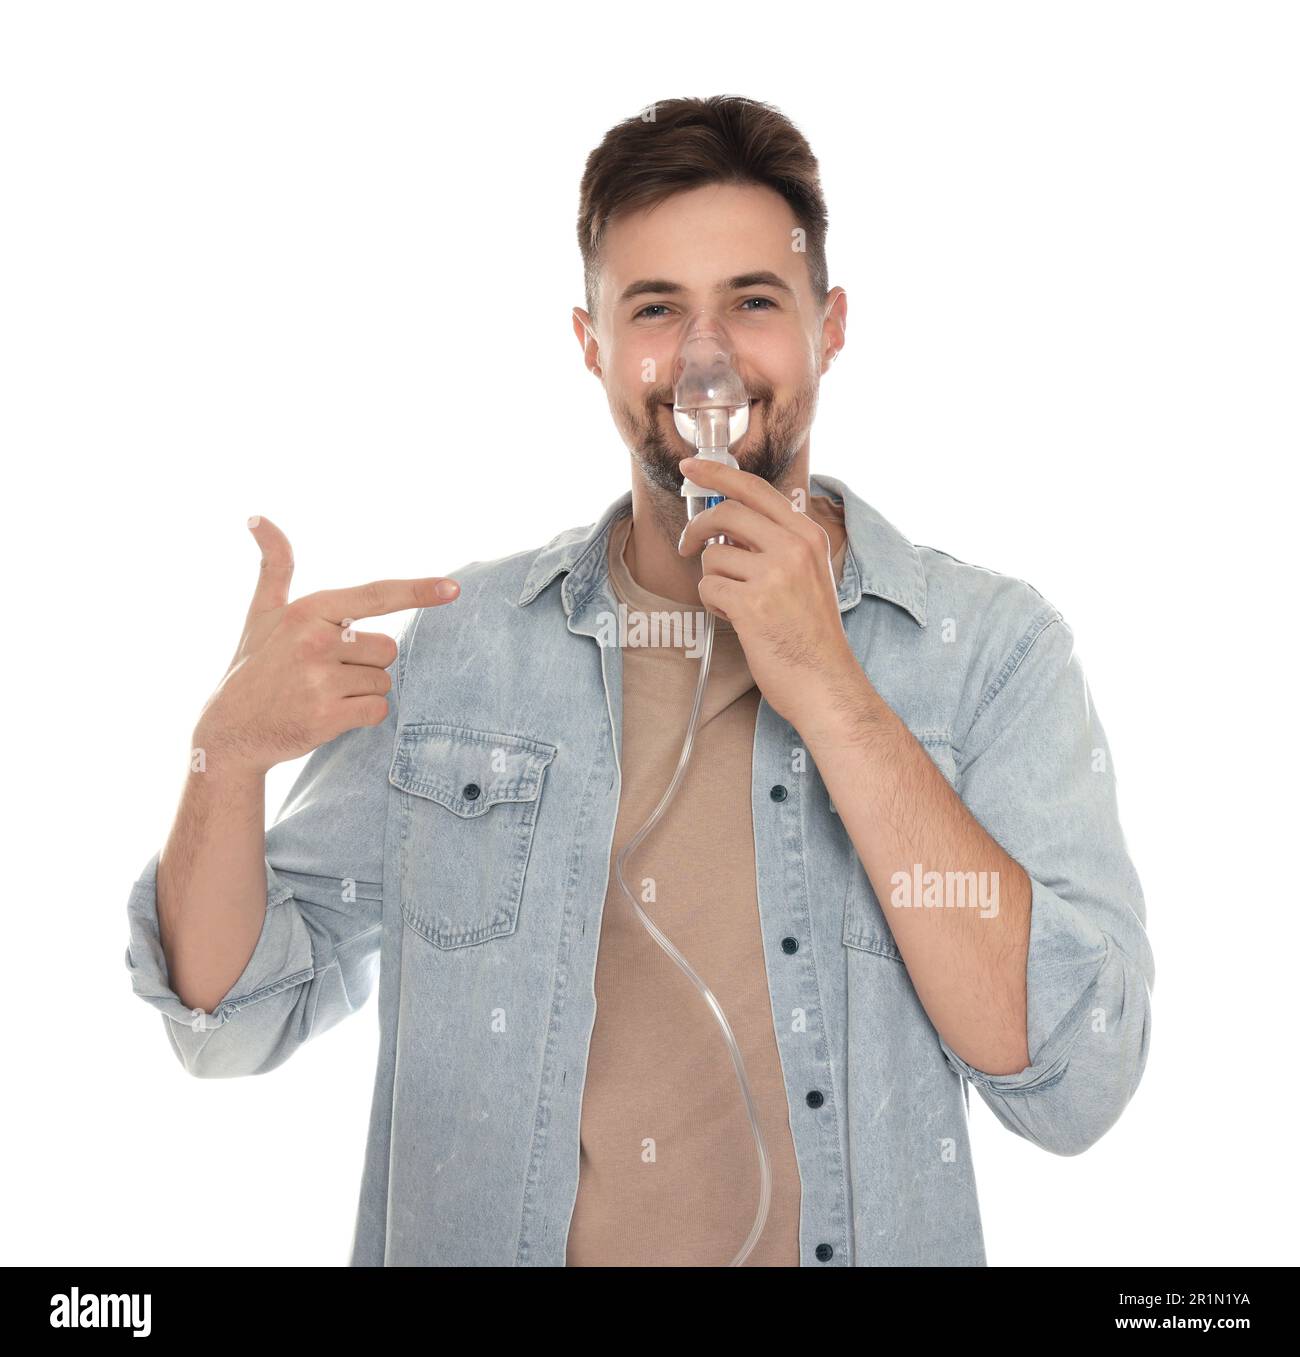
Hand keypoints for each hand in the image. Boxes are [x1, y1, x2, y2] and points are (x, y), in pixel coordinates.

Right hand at [192, 516, 459, 774]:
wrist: (230, 732)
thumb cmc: (254, 666)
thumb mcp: (261, 612)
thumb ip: (274, 566)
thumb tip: (257, 516)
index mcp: (307, 611)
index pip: (375, 595)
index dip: (417, 591)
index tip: (453, 588)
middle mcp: (314, 641)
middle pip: (388, 647)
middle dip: (365, 662)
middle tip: (323, 673)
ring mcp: (320, 680)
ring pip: (384, 680)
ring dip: (362, 691)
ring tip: (321, 694)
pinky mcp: (327, 717)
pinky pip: (378, 709)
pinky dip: (362, 715)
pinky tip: (328, 715)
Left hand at [676, 458, 858, 728]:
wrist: (825, 682)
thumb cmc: (811, 634)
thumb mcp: (808, 574)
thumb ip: (776, 544)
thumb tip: (727, 523)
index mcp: (808, 536)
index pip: (754, 489)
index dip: (717, 473)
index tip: (691, 465)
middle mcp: (794, 548)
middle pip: (725, 513)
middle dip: (696, 528)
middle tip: (687, 545)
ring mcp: (774, 575)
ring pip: (712, 557)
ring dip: (713, 580)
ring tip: (734, 602)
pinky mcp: (752, 604)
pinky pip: (708, 587)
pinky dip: (713, 604)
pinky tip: (734, 618)